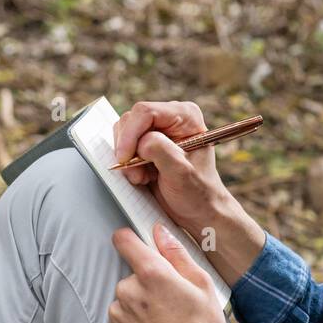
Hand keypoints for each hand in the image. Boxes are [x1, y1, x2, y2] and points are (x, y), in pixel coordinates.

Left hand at [106, 222, 230, 322]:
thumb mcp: (202, 285)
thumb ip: (177, 254)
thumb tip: (159, 232)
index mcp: (152, 274)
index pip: (124, 240)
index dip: (131, 240)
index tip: (137, 246)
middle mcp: (129, 292)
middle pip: (130, 275)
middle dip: (146, 282)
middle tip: (170, 301)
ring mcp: (118, 315)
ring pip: (125, 298)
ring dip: (139, 305)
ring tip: (164, 321)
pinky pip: (120, 320)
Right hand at [113, 100, 227, 242]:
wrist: (197, 211)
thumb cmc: (197, 193)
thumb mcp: (181, 172)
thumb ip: (161, 151)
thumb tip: (141, 142)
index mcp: (186, 116)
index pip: (146, 112)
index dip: (130, 134)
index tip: (124, 158)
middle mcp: (171, 117)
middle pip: (131, 120)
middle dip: (128, 149)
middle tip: (138, 174)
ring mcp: (157, 129)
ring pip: (124, 131)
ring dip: (127, 158)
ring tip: (143, 177)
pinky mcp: (146, 142)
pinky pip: (124, 144)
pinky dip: (127, 162)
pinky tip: (142, 176)